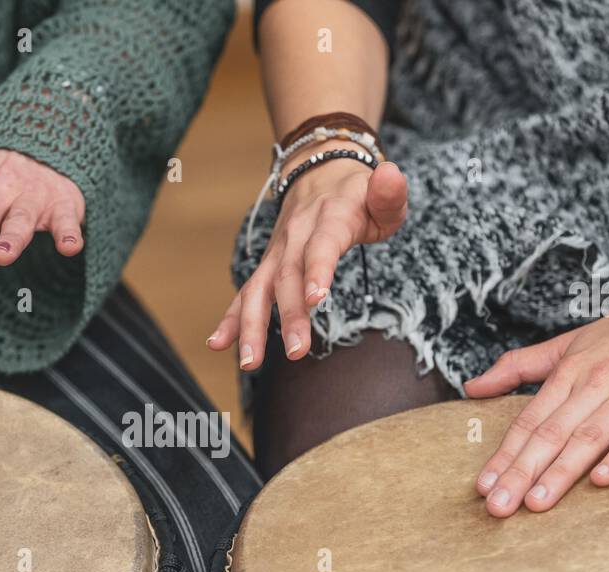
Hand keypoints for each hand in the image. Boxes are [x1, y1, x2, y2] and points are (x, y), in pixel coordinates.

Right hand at [208, 153, 406, 368]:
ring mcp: (278, 252)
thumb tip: (390, 175)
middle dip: (291, 315)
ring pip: (261, 289)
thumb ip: (390, 193)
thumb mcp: (383, 193)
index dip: (317, 269)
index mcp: (330, 217)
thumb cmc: (359, 195)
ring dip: (252, 326)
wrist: (319, 172)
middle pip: (289, 277)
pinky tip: (218, 344)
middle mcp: (297, 235)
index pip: (322, 245)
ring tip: (251, 361)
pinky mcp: (267, 266)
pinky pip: (247, 293)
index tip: (317, 299)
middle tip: (297, 352)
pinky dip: (231, 318)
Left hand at [464, 274, 608, 516]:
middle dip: (521, 473)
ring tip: (536, 505)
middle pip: (551, 434)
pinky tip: (601, 480)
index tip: (481, 487)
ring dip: (561, 472)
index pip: (529, 421)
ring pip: (590, 436)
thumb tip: (470, 388)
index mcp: (569, 372)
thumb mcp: (569, 342)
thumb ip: (519, 366)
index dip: (504, 455)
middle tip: (497, 508)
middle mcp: (596, 383)